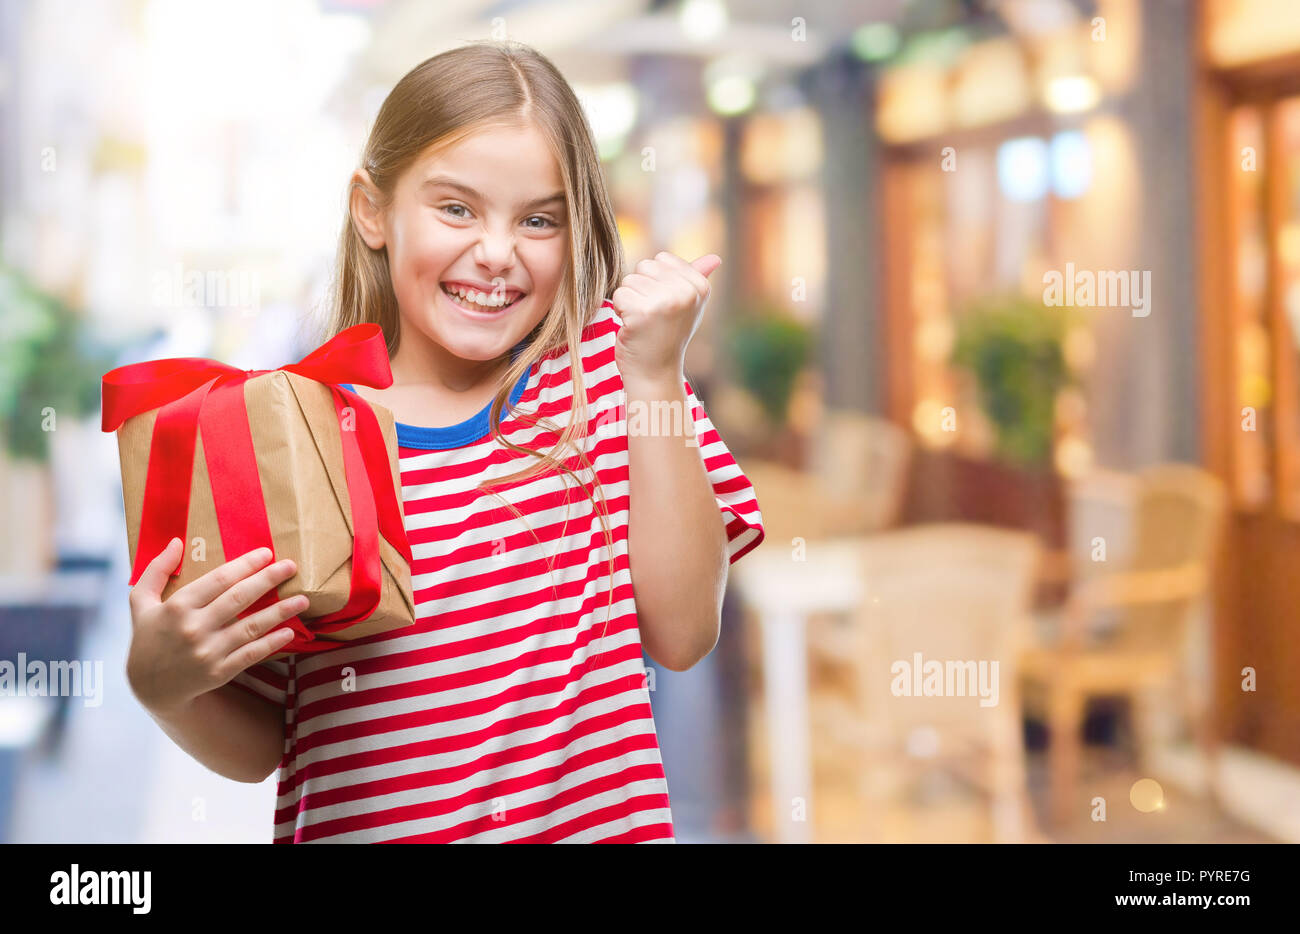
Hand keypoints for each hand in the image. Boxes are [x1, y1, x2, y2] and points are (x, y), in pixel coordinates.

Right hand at [125, 537, 304, 714]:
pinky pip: (251, 654)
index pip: (218, 580)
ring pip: (251, 627)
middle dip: (268, 580)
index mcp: (177, 606)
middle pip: (239, 598)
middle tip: (291, 566)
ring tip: (303, 600)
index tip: (267, 554)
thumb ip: (156, 570)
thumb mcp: (141, 602)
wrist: (150, 687)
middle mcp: (193, 628)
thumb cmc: (148, 637)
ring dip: (280, 612)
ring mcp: (208, 652)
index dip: (245, 565)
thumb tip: (177, 541)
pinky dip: (272, 643)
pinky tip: (290, 631)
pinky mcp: (219, 672)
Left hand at [610, 251, 720, 385]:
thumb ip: (696, 278)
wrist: (655, 372)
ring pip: (629, 279)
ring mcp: (665, 302)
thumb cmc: (668, 336)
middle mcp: (686, 292)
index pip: (662, 258)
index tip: (664, 304)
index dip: (656, 280)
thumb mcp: (688, 305)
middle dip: (641, 288)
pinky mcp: (642, 312)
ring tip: (642, 321)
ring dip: (629, 300)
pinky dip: (620, 311)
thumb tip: (715, 258)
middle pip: (645, 266)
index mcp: (699, 286)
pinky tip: (632, 326)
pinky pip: (619, 295)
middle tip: (651, 314)